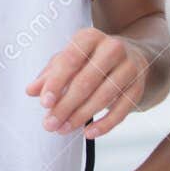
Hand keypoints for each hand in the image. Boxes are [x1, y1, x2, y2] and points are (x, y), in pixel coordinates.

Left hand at [25, 26, 145, 137]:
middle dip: (65, 106)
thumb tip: (31, 91)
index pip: (70, 59)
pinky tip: (89, 133)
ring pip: (104, 96)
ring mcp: (129, 67)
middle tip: (49, 124)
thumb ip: (49, 75)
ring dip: (81, 117)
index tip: (44, 103)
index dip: (56, 82)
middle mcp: (112, 48)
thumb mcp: (68, 60)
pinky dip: (105, 124)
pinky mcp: (138, 86)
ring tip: (63, 129)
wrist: (132, 57)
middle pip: (86, 81)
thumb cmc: (90, 59)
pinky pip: (122, 109)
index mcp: (90, 36)